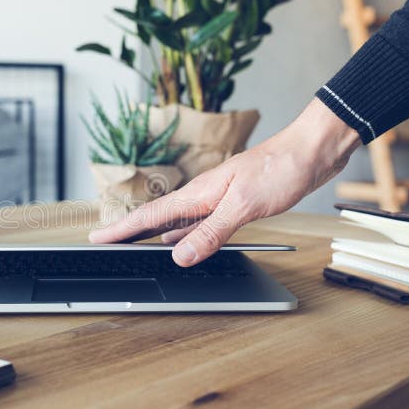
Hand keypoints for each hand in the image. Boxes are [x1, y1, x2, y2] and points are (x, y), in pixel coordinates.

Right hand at [88, 98, 361, 266]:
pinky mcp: (235, 203)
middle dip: (129, 230)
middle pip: (158, 218)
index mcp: (199, 193)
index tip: (97, 237)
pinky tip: (182, 243)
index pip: (151, 216)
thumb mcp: (243, 205)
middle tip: (105, 241)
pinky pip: (200, 224)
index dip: (123, 228)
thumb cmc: (280, 169)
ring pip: (177, 222)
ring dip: (155, 234)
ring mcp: (218, 199)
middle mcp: (203, 196)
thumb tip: (180, 256)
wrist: (310, 151)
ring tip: (133, 245)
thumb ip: (212, 232)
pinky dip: (185, 236)